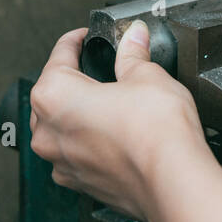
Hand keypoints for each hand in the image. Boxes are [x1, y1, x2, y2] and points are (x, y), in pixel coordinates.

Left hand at [29, 20, 213, 221]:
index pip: (59, 56)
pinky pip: (76, 154)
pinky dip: (89, 142)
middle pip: (53, 94)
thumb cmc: (156, 133)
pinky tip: (115, 135)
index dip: (75, 41)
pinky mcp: (80, 184)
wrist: (173, 182)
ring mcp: (62, 162)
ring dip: (79, 114)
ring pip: (61, 128)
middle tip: (101, 67)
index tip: (84, 36)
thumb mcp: (147, 75)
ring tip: (111, 103)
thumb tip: (133, 37)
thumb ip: (133, 54)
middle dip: (75, 79)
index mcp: (54, 96)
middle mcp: (48, 132)